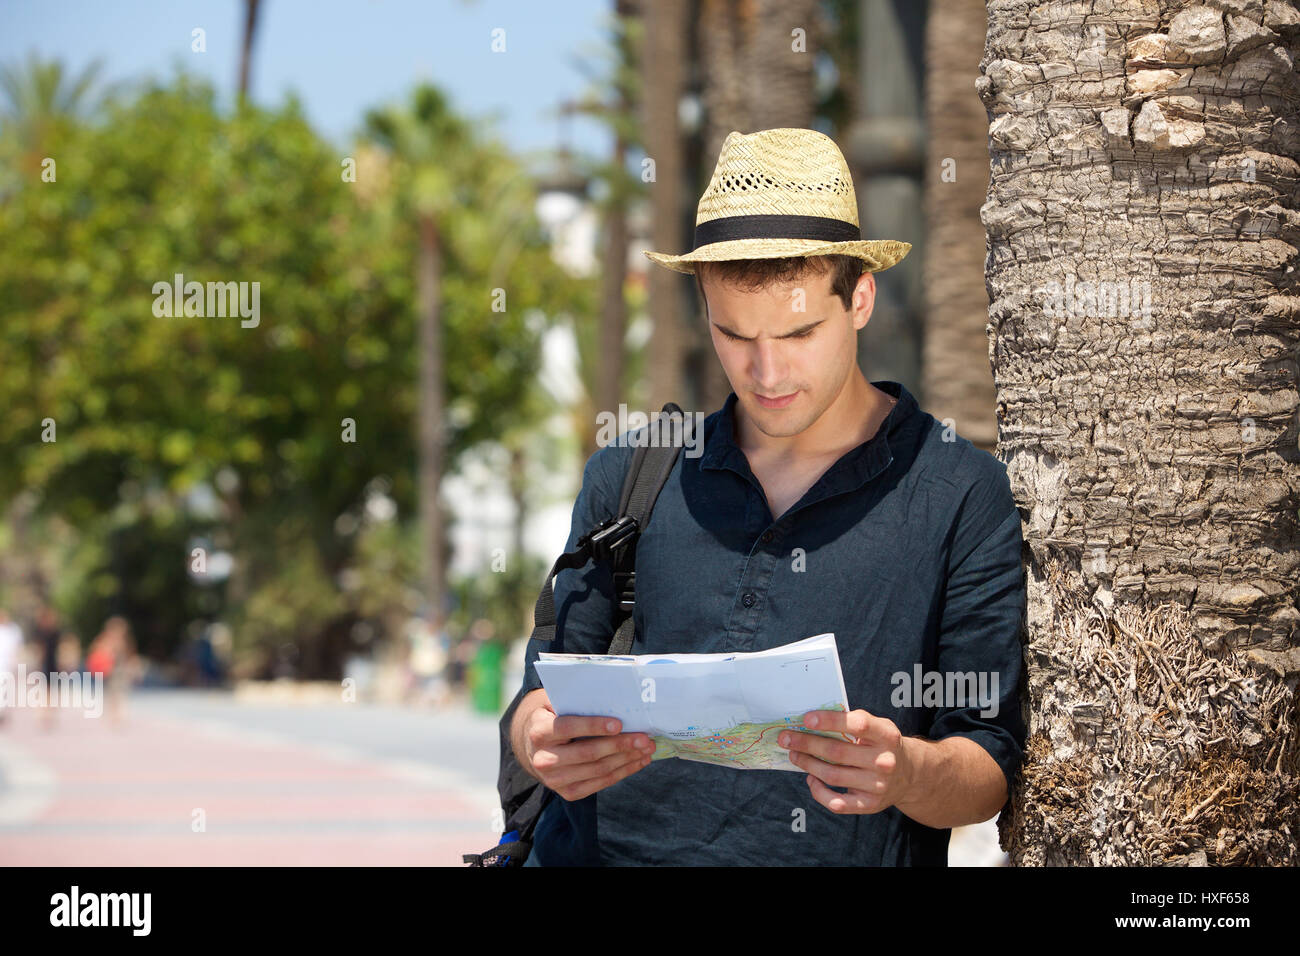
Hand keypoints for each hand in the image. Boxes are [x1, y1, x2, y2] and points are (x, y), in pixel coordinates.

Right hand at [521, 699, 655, 801]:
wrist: (532, 747)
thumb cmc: (553, 718)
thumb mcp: (555, 704)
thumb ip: (575, 701)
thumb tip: (611, 699)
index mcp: (539, 731)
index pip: (568, 728)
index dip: (594, 726)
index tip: (619, 723)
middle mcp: (543, 759)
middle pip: (588, 753)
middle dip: (620, 745)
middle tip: (644, 737)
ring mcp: (555, 780)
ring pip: (598, 770)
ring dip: (627, 759)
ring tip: (646, 749)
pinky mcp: (568, 793)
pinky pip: (600, 783)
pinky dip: (623, 772)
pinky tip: (638, 761)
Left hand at [779, 709, 913, 814]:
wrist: (910, 774)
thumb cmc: (883, 745)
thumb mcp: (878, 727)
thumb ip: (852, 722)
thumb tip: (811, 721)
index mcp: (886, 735)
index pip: (858, 725)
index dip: (830, 721)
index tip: (807, 719)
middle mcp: (884, 761)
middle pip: (837, 752)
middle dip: (807, 743)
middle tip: (786, 738)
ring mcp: (878, 785)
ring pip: (832, 775)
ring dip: (808, 764)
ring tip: (794, 755)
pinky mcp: (870, 804)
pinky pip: (837, 802)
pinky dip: (818, 791)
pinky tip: (811, 778)